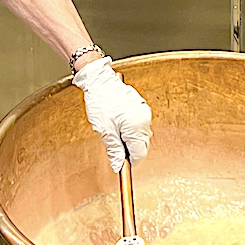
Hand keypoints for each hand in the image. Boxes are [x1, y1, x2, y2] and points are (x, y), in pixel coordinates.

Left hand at [73, 56, 152, 171]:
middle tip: (113, 144)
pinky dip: (130, 130)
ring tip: (113, 132)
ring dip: (129, 139)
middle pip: (142, 145)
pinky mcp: (141, 107)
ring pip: (141, 136)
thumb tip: (118, 164)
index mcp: (137, 126)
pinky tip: (118, 124)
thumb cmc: (100, 102)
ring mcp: (144, 112)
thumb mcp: (105, 131)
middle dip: (129, 149)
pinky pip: (139, 125)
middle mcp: (145, 119)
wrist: (99, 80)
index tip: (120, 164)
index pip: (139, 154)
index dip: (129, 161)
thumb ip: (114, 150)